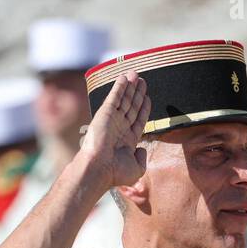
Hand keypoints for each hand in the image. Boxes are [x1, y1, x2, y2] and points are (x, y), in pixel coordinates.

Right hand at [76, 72, 150, 192]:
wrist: (99, 168)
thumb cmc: (116, 172)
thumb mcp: (137, 169)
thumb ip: (142, 159)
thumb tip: (142, 149)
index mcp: (128, 141)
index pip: (138, 120)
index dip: (143, 108)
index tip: (147, 97)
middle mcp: (120, 128)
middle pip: (132, 107)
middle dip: (137, 94)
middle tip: (142, 81)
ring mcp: (112, 120)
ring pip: (124, 100)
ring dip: (130, 87)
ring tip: (136, 74)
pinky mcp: (104, 113)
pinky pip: (113, 97)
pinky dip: (119, 87)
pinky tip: (124, 77)